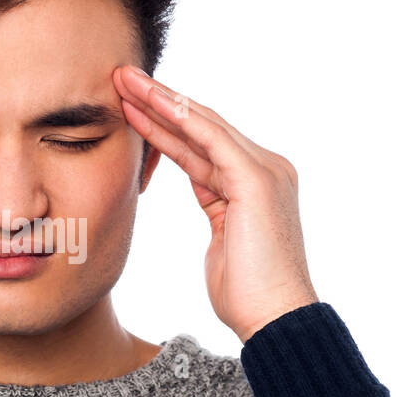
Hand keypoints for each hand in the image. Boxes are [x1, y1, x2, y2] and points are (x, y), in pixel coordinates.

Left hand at [113, 65, 317, 343]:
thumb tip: (201, 188)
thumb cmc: (246, 294)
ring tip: (125, 81)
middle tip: (121, 77)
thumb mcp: (223, 240)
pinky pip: (211, 140)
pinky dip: (181, 118)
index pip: (203, 144)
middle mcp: (266, 168)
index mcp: (257, 183)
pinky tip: (153, 102)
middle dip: (159, 101)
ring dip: (160, 101)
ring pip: (203, 126)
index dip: (165, 123)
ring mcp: (265, 171)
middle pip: (202, 126)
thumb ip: (216, 206)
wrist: (273, 319)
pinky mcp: (256, 180)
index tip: (129, 105)